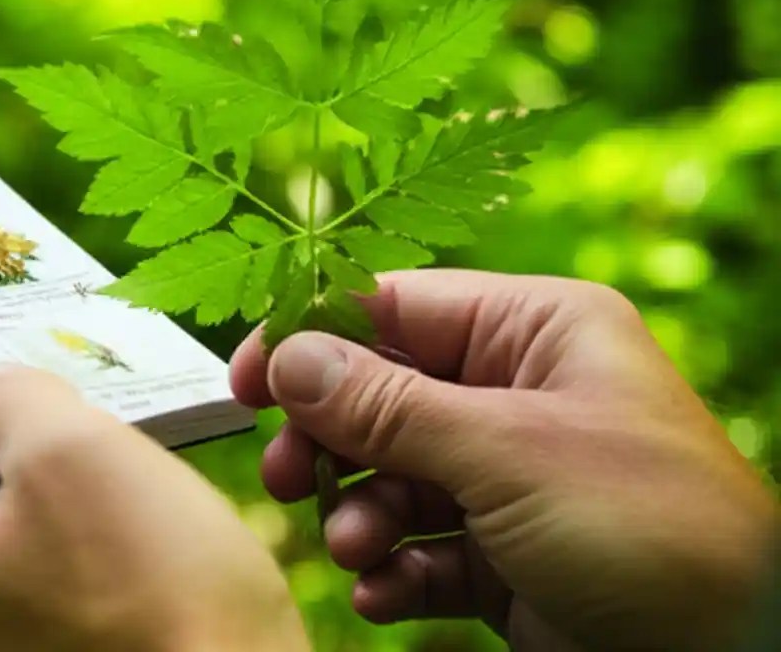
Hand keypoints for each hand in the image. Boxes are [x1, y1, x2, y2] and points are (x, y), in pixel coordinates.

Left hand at [0, 365, 308, 651]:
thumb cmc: (148, 595)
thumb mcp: (73, 449)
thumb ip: (8, 396)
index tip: (12, 382)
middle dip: (10, 459)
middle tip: (79, 423)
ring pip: (0, 552)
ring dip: (56, 512)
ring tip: (123, 484)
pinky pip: (40, 601)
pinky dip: (79, 567)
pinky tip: (139, 548)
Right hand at [231, 270, 777, 651]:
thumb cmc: (654, 530)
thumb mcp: (509, 454)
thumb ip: (388, 406)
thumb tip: (290, 358)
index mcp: (537, 333)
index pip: (397, 308)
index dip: (315, 337)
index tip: (248, 378)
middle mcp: (519, 395)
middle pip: (383, 395)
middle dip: (333, 440)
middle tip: (292, 476)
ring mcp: (510, 477)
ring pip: (393, 476)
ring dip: (361, 513)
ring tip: (356, 547)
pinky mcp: (504, 554)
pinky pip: (419, 546)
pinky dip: (392, 569)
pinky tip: (386, 593)